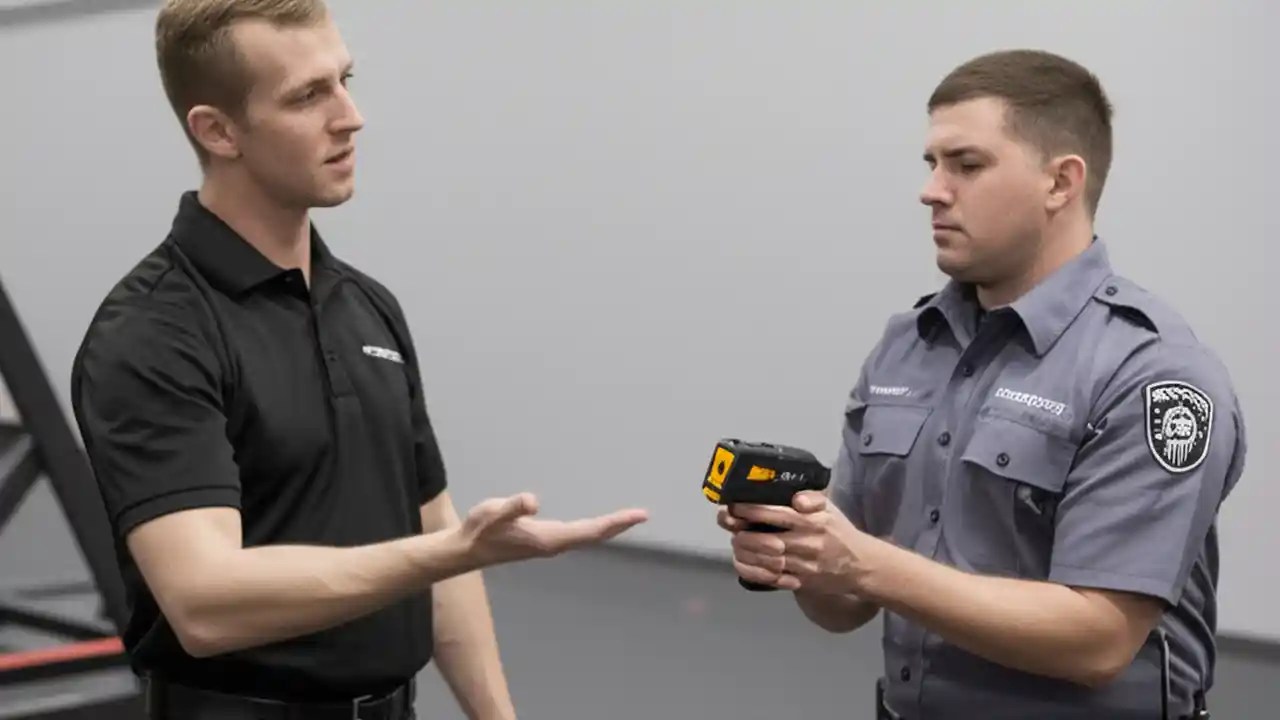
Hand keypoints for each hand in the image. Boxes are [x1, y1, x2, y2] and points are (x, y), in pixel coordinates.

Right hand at [460, 493, 648, 565]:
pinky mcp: (544, 540)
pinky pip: (578, 534)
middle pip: (594, 535)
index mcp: (548, 539)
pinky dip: (594, 528)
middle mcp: (554, 544)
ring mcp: (550, 544)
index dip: (614, 522)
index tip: (636, 515)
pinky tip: (600, 525)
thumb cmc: (479, 531)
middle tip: (642, 514)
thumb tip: (532, 502)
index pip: (590, 530)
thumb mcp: (492, 513)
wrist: (467, 550)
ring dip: (608, 528)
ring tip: (628, 518)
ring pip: (587, 536)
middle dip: (618, 525)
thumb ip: (512, 507)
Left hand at [726, 491, 872, 594]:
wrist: (861, 565)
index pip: (776, 514)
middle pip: (764, 539)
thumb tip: (796, 498)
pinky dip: (751, 571)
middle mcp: (805, 544)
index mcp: (812, 523)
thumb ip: (813, 497)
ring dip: (743, 550)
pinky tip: (741, 561)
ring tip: (735, 539)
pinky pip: (770, 579)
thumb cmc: (840, 532)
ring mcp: (802, 566)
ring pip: (763, 560)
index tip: (734, 505)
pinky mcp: (800, 583)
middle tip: (729, 523)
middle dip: (741, 531)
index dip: (751, 510)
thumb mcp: (830, 508)